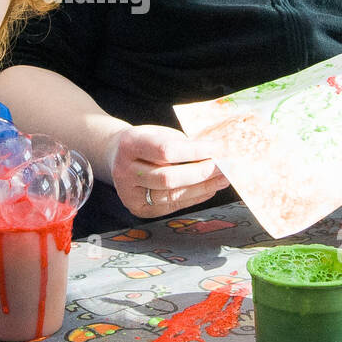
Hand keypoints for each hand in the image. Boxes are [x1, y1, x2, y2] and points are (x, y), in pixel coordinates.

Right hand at [104, 124, 230, 218]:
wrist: (116, 155)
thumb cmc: (146, 141)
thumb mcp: (160, 133)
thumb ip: (183, 144)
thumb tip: (217, 155)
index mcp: (129, 144)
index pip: (166, 150)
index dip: (195, 151)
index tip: (218, 149)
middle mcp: (124, 170)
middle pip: (168, 178)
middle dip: (201, 173)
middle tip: (225, 167)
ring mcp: (129, 193)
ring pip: (171, 195)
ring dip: (202, 188)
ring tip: (223, 179)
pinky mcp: (138, 208)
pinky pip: (171, 206)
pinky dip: (194, 197)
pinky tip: (209, 189)